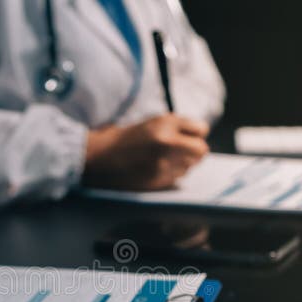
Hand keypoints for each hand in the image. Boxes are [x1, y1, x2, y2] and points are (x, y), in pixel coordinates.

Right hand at [82, 114, 209, 190]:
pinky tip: (156, 170)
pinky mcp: (157, 179)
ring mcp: (163, 162)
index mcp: (165, 122)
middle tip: (183, 153)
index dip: (195, 134)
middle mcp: (167, 141)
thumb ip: (176, 128)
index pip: (201, 129)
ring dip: (182, 164)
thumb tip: (199, 138)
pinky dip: (171, 175)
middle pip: (201, 150)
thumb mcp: (152, 123)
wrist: (100, 156)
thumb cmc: (125, 139)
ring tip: (163, 161)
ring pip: (190, 166)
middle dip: (194, 152)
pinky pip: (177, 177)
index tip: (188, 138)